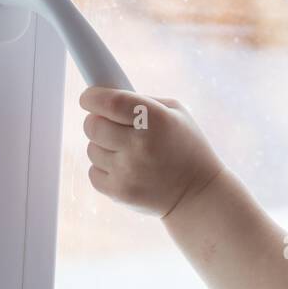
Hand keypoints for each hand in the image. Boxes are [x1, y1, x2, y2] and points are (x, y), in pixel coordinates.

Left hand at [80, 88, 224, 217]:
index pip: (110, 102)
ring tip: (126, 149)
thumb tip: (105, 96)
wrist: (197, 192)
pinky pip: (94, 172)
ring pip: (91, 149)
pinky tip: (126, 168)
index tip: (90, 97)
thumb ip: (141, 101)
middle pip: (92, 125)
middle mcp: (139, 145)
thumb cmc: (186, 146)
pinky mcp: (118, 192)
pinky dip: (105, 168)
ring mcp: (127, 171)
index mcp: (155, 120)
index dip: (92, 97)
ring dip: (102, 146)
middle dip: (97, 120)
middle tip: (110, 123)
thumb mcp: (176, 113)